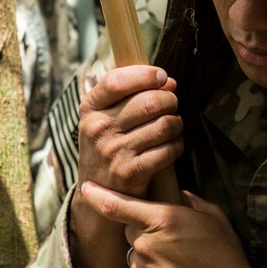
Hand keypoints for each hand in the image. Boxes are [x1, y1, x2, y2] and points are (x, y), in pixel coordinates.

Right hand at [76, 65, 183, 198]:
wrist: (97, 193)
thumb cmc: (107, 145)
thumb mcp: (103, 117)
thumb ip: (129, 94)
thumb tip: (168, 82)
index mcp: (90, 109)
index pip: (116, 81)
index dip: (145, 74)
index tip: (161, 77)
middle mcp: (99, 129)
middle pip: (150, 101)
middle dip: (170, 100)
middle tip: (171, 106)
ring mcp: (114, 151)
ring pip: (164, 124)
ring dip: (176, 123)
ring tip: (172, 127)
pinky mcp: (131, 172)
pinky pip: (168, 149)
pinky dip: (177, 145)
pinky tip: (172, 145)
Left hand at [81, 181, 262, 267]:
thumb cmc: (224, 256)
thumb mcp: (211, 216)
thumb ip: (185, 200)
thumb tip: (171, 194)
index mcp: (163, 220)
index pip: (116, 205)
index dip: (97, 194)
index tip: (85, 187)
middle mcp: (146, 246)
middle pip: (130, 232)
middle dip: (145, 234)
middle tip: (173, 245)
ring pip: (135, 257)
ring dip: (149, 259)